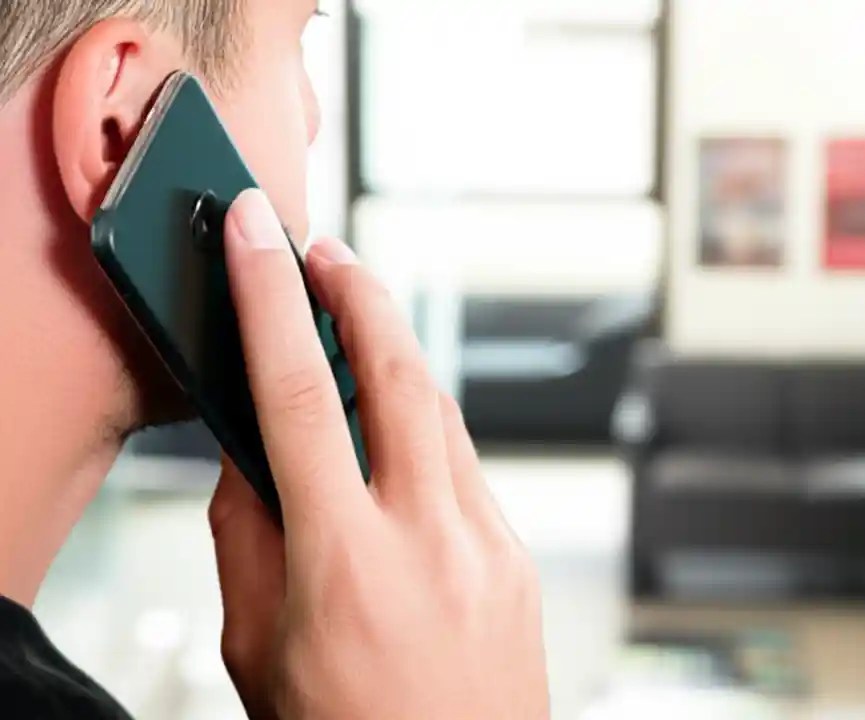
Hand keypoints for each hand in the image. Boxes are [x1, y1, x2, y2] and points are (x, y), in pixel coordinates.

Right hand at [207, 189, 548, 719]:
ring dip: (395, 361)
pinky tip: (396, 447)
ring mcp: (489, 545)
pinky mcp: (521, 558)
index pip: (299, 393)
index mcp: (346, 561)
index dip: (270, 297)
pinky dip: (425, 439)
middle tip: (324, 254)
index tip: (258, 234)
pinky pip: (466, 472)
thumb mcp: (258, 649)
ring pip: (441, 415)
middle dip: (361, 294)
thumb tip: (251, 451)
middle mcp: (432, 538)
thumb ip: (249, 539)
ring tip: (352, 336)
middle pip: (402, 372)